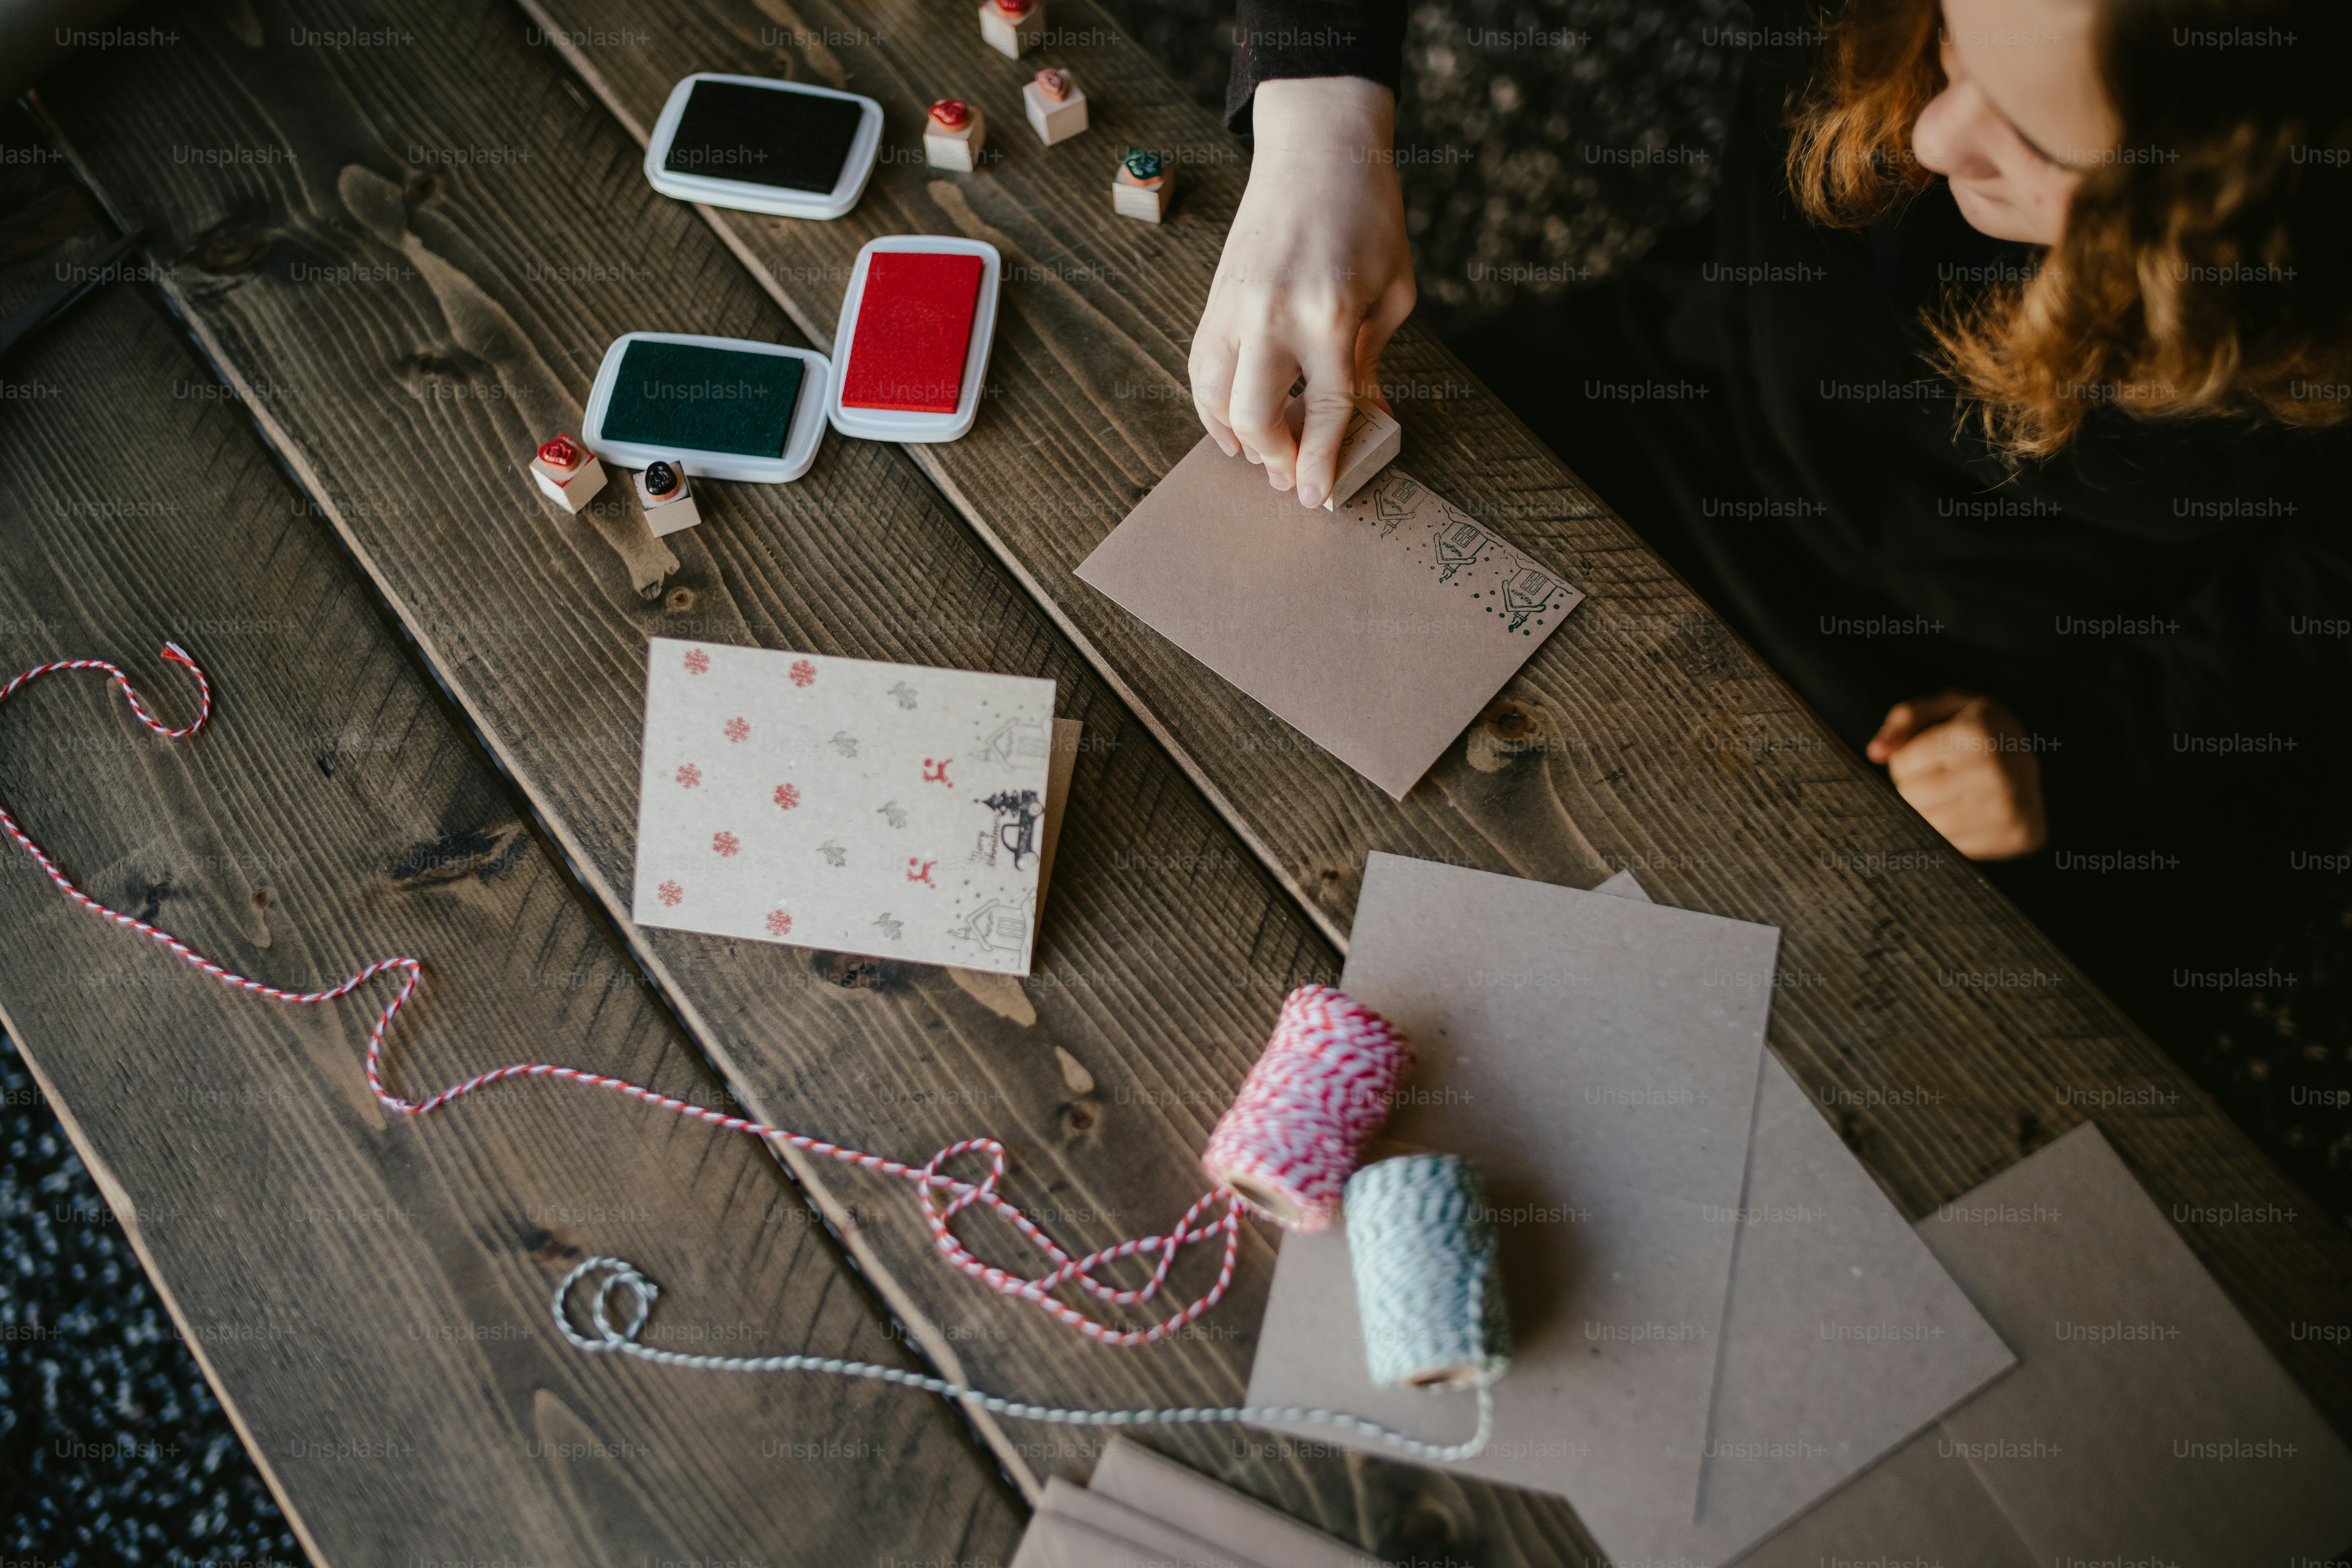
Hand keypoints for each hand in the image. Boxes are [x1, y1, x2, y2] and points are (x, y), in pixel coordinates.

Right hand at [1189, 77, 1414, 507]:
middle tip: (1288, 474)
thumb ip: (1372, 357)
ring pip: (1214, 395)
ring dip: (1233, 434)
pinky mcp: (1215, 297)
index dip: (1318, 462)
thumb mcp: (1393, 290)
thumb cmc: (1368, 212)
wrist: (1318, 147)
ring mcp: (1236, 306)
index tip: (1315, 497)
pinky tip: (1229, 420)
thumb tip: (1366, 415)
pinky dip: (1211, 402)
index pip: (1323, 410)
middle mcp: (1273, 315)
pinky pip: (1201, 365)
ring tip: (1255, 452)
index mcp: (1329, 316)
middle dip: (1272, 457)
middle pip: (1255, 414)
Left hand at [1866, 692, 2047, 859]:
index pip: (1903, 763)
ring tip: (1953, 795)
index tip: (1928, 756)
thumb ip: (1905, 719)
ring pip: (1929, 826)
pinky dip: (1953, 834)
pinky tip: (1972, 814)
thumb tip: (1875, 753)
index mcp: (1977, 732)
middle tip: (1939, 778)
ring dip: (1929, 814)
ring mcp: (2010, 806)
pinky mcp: (2019, 836)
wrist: (2031, 762)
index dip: (1905, 761)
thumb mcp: (1945, 709)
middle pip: (1912, 796)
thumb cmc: (1977, 731)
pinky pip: (1956, 847)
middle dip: (1913, 788)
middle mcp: (1997, 770)